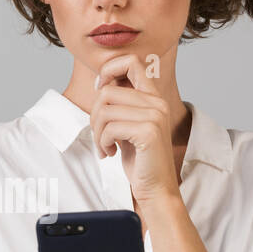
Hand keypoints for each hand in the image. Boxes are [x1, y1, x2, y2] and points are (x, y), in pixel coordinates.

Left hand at [91, 54, 181, 206]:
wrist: (156, 189)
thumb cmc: (140, 160)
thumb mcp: (128, 126)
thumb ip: (120, 105)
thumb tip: (101, 84)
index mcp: (153, 98)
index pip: (131, 62)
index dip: (109, 70)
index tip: (100, 91)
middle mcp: (157, 103)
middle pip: (108, 92)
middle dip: (95, 116)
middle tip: (100, 136)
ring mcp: (155, 115)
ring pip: (105, 110)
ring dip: (97, 132)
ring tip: (105, 146)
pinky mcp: (148, 131)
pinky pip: (110, 127)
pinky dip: (103, 142)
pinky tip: (110, 153)